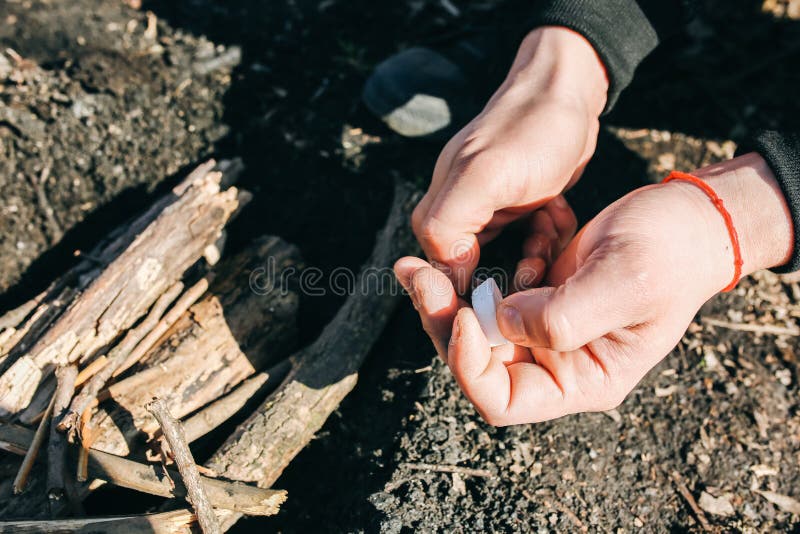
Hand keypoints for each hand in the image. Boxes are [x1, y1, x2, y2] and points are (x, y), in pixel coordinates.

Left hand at [399, 153, 792, 424]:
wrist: (686, 222)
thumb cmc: (670, 255)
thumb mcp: (626, 283)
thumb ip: (564, 316)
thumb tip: (498, 321)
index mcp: (582, 380)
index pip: (503, 401)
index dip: (470, 366)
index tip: (461, 314)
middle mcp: (557, 364)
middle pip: (476, 363)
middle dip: (441, 322)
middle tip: (416, 273)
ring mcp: (543, 331)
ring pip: (472, 329)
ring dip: (444, 297)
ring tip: (417, 263)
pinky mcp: (536, 297)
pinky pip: (486, 297)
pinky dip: (471, 275)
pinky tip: (459, 252)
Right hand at [411, 26, 607, 293]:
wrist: (567, 92)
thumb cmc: (532, 128)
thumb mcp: (486, 174)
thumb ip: (450, 220)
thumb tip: (444, 269)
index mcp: (440, 206)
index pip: (438, 270)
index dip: (467, 288)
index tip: (504, 293)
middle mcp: (457, 210)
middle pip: (470, 270)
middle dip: (507, 274)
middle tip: (536, 262)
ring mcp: (485, 209)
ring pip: (501, 261)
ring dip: (531, 257)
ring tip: (549, 230)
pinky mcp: (512, 208)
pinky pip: (523, 244)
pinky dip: (544, 240)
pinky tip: (557, 217)